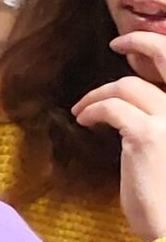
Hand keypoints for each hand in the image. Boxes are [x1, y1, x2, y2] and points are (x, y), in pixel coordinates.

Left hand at [80, 41, 165, 241]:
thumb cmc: (164, 197)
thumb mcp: (162, 154)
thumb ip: (155, 127)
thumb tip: (127, 112)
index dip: (153, 48)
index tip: (128, 44)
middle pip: (151, 75)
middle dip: (129, 61)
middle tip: (106, 67)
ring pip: (127, 87)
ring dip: (99, 95)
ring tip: (83, 112)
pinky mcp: (148, 136)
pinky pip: (113, 108)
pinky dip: (94, 110)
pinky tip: (84, 121)